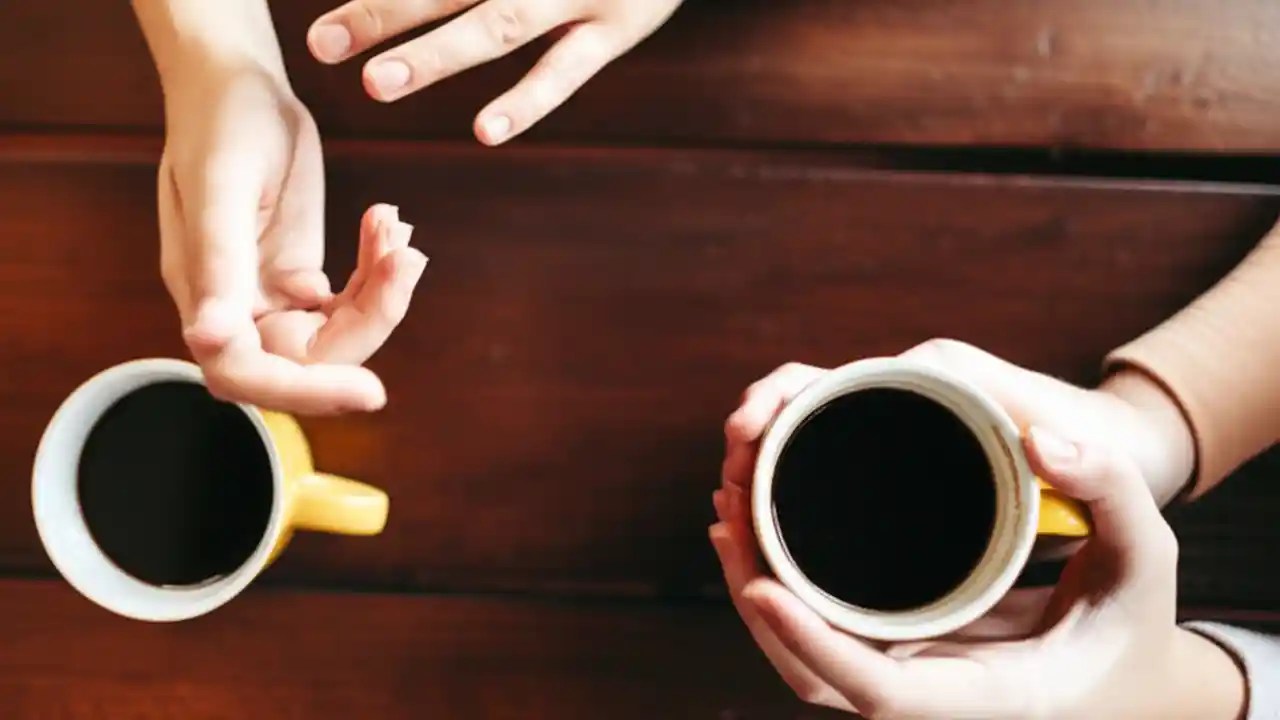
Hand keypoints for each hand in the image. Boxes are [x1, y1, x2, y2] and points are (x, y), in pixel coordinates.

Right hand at [159, 66, 426, 413]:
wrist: (238, 85)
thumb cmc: (219, 124)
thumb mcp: (222, 186)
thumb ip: (217, 264)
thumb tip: (209, 341)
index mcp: (205, 295)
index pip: (249, 372)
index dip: (309, 394)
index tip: (373, 391)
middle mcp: (238, 308)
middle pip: (310, 361)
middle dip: (370, 322)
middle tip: (409, 261)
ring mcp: (272, 295)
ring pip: (341, 332)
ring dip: (383, 290)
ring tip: (396, 231)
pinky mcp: (301, 275)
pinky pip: (351, 300)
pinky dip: (379, 270)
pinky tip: (386, 223)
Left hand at [306, 0, 685, 144]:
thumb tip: (431, 5)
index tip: (325, 30)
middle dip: (384, 13)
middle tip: (322, 45)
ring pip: (498, 22)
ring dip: (438, 53)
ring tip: (377, 83)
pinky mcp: (618, 28)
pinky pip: (565, 70)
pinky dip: (526, 100)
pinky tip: (485, 132)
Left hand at [713, 428, 1244, 718]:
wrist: (1127, 683)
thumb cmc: (1134, 626)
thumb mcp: (1147, 556)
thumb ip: (1112, 491)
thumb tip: (1041, 436)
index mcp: (986, 699)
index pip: (879, 693)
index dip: (815, 645)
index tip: (761, 586)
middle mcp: (933, 701)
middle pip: (814, 674)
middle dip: (756, 596)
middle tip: (731, 502)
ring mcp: (907, 680)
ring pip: (803, 658)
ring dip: (752, 586)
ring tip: (729, 500)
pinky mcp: (896, 655)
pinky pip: (818, 636)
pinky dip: (775, 588)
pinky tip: (749, 528)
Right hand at [723, 340, 1194, 507]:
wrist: (1120, 457)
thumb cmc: (1100, 446)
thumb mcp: (1080, 443)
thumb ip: (1070, 445)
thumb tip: (1039, 446)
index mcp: (927, 379)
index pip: (822, 381)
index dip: (772, 404)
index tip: (742, 434)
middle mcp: (901, 398)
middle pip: (797, 412)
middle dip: (749, 445)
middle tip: (727, 490)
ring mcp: (896, 433)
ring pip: (803, 446)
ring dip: (760, 473)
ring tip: (734, 515)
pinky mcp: (899, 469)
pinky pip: (827, 475)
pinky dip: (787, 493)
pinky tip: (769, 529)